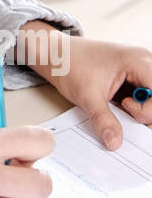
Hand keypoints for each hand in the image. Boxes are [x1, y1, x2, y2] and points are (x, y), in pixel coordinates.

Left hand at [14, 20, 151, 149]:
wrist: (55, 54)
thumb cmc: (70, 64)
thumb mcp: (87, 96)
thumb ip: (104, 121)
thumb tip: (115, 143)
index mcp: (138, 61)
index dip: (148, 107)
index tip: (126, 107)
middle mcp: (144, 63)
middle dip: (147, 111)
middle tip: (125, 110)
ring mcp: (140, 71)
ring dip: (142, 110)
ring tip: (122, 107)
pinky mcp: (133, 79)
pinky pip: (144, 97)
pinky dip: (136, 107)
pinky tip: (121, 107)